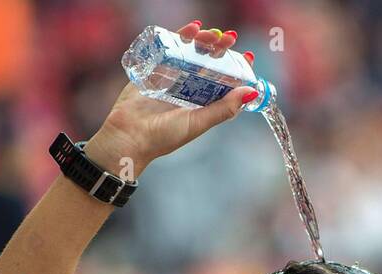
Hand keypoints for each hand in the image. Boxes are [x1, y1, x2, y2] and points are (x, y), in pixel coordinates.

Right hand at [86, 21, 255, 177]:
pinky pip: (169, 49)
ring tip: (210, 33)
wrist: (128, 136)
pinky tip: (190, 29)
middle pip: (209, 63)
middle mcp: (189, 90)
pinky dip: (180, 37)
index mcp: (203, 104)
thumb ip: (224, 109)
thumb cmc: (164, 136)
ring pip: (191, 53)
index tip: (249, 55)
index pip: (225, 82)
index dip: (238, 69)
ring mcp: (172, 78)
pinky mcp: (154, 69)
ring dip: (202, 41)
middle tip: (228, 38)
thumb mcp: (198, 123)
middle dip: (220, 49)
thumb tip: (252, 93)